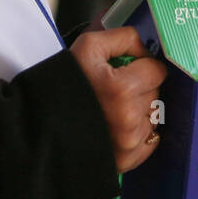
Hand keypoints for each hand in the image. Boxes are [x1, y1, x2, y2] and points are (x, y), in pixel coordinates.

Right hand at [70, 26, 167, 172]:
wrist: (40, 123)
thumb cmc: (65, 81)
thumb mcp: (89, 46)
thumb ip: (124, 38)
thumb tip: (146, 50)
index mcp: (122, 89)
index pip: (157, 70)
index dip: (141, 65)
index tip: (124, 70)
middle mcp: (129, 119)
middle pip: (155, 93)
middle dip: (140, 87)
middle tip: (114, 90)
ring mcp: (129, 143)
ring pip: (153, 116)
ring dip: (139, 110)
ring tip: (112, 109)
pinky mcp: (128, 160)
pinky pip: (150, 140)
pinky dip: (138, 132)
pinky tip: (116, 126)